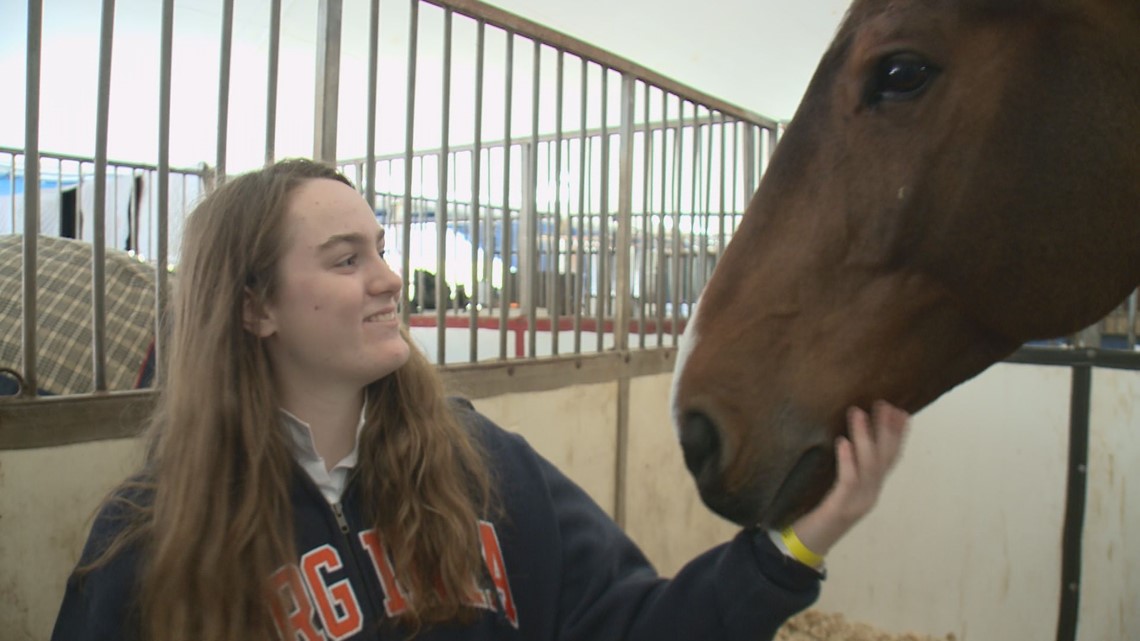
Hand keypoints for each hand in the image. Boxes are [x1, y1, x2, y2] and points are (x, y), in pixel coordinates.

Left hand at [789, 401, 908, 558]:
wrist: (806, 545)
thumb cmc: (816, 511)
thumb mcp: (834, 485)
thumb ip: (844, 466)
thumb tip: (844, 435)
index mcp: (870, 490)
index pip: (890, 459)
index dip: (898, 436)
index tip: (901, 411)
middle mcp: (869, 495)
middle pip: (884, 459)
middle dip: (886, 430)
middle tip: (883, 403)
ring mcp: (857, 503)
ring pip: (868, 466)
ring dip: (864, 437)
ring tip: (858, 412)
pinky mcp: (839, 509)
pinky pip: (847, 482)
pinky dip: (847, 460)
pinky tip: (843, 441)